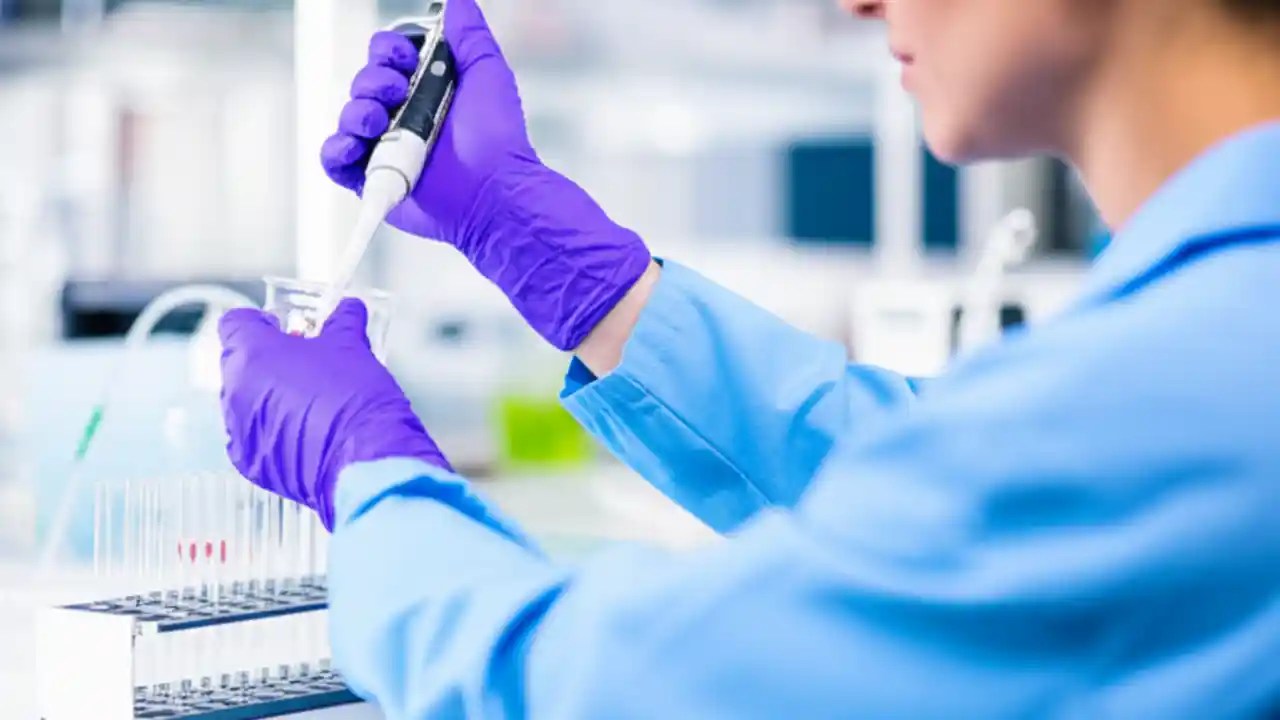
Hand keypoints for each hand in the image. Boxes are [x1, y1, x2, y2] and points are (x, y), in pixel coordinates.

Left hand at [219, 299, 449, 529]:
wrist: (366, 460)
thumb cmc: (354, 401)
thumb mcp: (352, 346)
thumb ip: (343, 322)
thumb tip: (348, 310)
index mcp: (252, 354)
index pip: (236, 322)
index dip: (261, 322)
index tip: (283, 329)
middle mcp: (235, 392)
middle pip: (239, 363)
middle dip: (268, 361)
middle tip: (304, 365)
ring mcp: (239, 431)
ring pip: (245, 402)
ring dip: (269, 397)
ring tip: (310, 402)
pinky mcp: (250, 464)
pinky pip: (254, 438)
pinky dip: (274, 432)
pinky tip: (308, 432)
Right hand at [320, 0, 650, 350]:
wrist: (493, 190)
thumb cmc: (497, 137)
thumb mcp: (487, 74)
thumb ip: (469, 35)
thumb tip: (456, 0)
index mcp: (426, 88)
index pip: (386, 57)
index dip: (388, 52)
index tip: (406, 59)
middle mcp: (404, 117)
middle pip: (363, 83)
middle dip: (373, 82)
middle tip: (396, 93)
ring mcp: (388, 149)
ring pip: (348, 119)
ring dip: (356, 113)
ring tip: (380, 122)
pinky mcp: (374, 181)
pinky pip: (336, 162)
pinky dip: (336, 151)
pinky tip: (355, 147)